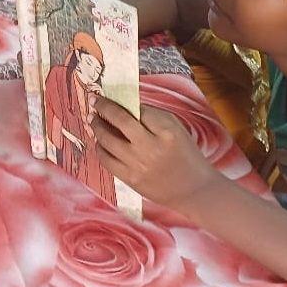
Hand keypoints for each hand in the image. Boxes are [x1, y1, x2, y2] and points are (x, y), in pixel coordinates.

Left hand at [92, 98, 221, 209]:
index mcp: (166, 132)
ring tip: (92, 119)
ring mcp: (138, 165)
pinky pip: (106, 161)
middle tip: (94, 101)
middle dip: (102, 107)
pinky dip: (100, 149)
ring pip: (107, 141)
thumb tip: (127, 106)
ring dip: (96, 127)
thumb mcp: (177, 130)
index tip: (107, 95)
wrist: (195, 191)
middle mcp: (150, 147)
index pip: (138, 109)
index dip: (120, 101)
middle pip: (119, 121)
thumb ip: (154, 116)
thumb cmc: (187, 156)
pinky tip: (99, 142)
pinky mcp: (130, 180)